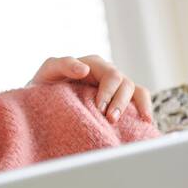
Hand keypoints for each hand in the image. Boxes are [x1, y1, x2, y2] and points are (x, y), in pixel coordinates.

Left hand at [28, 54, 153, 122]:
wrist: (41, 103)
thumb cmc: (43, 86)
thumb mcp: (47, 72)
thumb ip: (62, 64)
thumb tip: (85, 69)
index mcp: (93, 64)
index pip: (110, 75)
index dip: (108, 92)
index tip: (100, 109)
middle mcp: (107, 74)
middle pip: (125, 84)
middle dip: (120, 102)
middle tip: (110, 119)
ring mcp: (115, 88)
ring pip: (136, 92)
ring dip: (135, 108)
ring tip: (123, 123)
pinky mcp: (119, 102)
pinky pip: (139, 102)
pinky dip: (145, 110)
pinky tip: (146, 123)